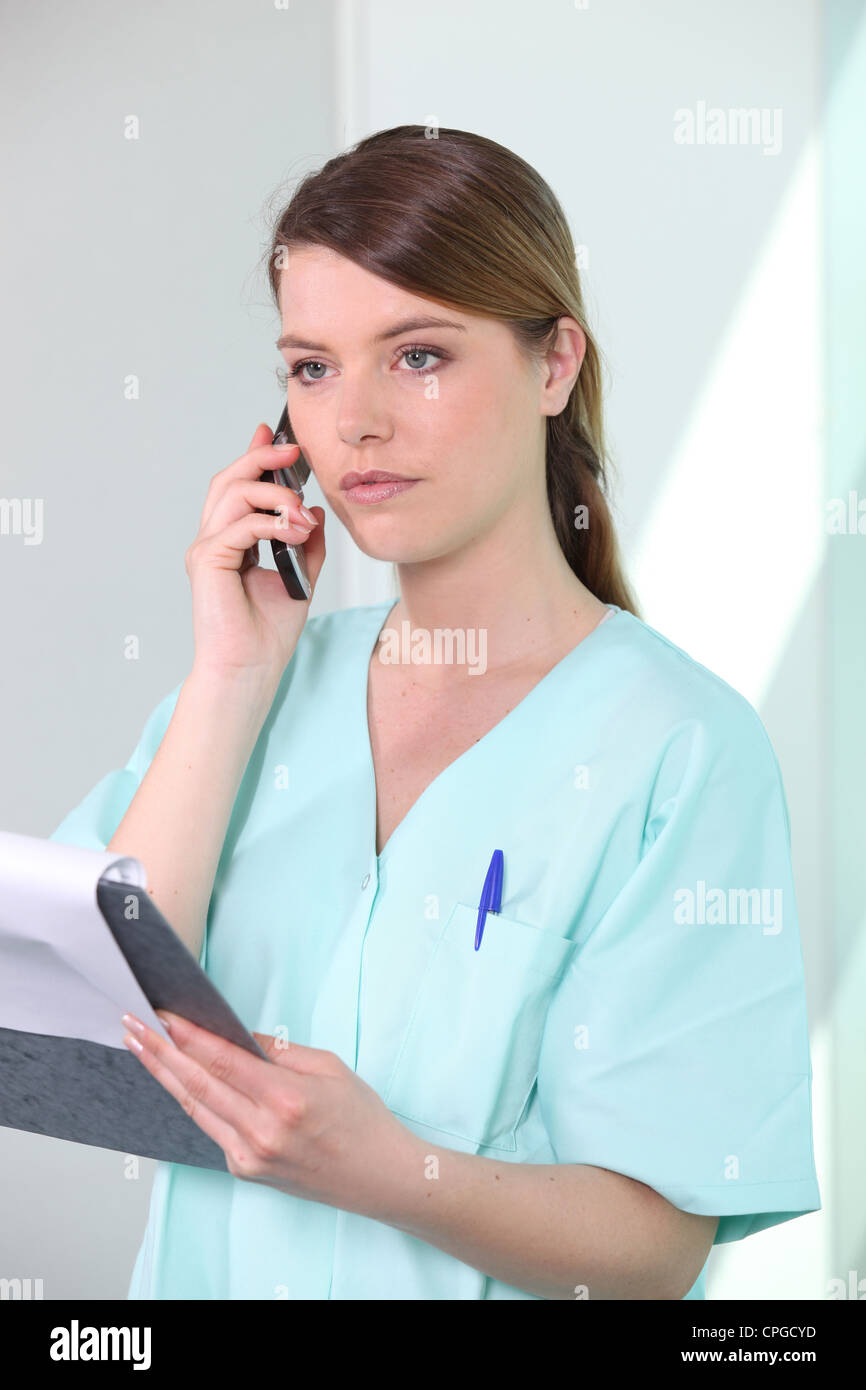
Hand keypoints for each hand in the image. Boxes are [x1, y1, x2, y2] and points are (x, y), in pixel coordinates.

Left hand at [120, 1010, 421, 1219]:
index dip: (188, 1036)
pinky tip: (179, 1078)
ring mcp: (249, 1157)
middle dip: (159, 1052)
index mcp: (287, 1099)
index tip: (162, 1013)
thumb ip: (279, 1051)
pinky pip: (213, 1127)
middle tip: (131, 1024)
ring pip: (195, 1108)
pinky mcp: (245, 1170)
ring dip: (164, 1075)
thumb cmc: (362, 1119)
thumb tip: (235, 1035)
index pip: (223, 1061)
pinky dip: (194, 1100)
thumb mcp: (329, 1068)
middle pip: (197, 1084)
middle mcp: (262, 1132)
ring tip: (139, 1046)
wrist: (379, 1178)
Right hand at [185, 422, 326, 680]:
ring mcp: (206, 550)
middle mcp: (213, 541)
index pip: (238, 488)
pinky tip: (295, 533)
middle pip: (229, 480)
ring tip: (302, 514)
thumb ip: (305, 544)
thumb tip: (313, 510)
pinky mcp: (206, 562)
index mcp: (230, 543)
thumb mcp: (301, 579)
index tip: (278, 436)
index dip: (254, 456)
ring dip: (274, 495)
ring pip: (232, 495)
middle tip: (294, 451)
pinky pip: (240, 526)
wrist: (250, 671)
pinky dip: (271, 523)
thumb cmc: (267, 635)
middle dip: (262, 458)